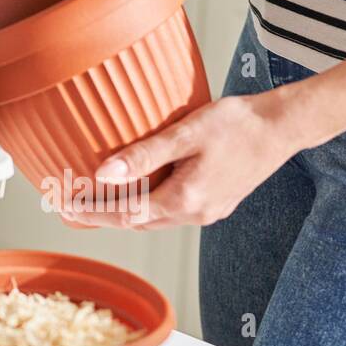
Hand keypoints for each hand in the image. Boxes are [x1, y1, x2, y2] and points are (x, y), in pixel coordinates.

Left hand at [58, 88, 317, 229]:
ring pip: (154, 219)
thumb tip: (103, 173)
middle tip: (68, 207)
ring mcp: (207, 212)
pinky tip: (135, 191)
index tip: (63, 206)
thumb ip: (143, 155)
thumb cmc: (236, 123)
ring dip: (124, 212)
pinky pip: (170, 211)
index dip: (92, 212)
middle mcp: (195, 213)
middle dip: (101, 215)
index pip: (125, 213)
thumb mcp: (185, 134)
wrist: (281, 127)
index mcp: (185, 199)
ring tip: (93, 202)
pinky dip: (146, 206)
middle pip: (137, 222)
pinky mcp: (215, 203)